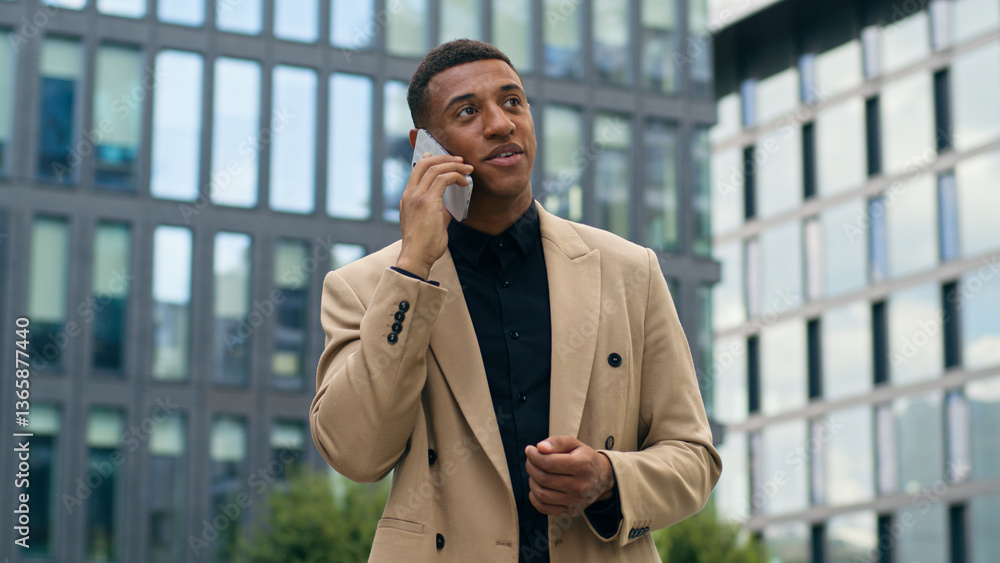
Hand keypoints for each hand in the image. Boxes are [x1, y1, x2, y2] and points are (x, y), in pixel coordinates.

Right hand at [396, 154, 473, 278]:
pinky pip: (443, 180)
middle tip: (461, 161)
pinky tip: (464, 183)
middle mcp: (410, 194)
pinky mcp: (427, 202)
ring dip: (454, 166)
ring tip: (467, 169)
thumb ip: (439, 209)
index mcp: (407, 198)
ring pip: (436, 169)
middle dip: (445, 158)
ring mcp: (416, 197)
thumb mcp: (432, 221)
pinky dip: (456, 177)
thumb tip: (451, 203)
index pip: (417, 170)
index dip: (431, 160)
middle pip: (425, 164)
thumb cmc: (424, 245)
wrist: (416, 258)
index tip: (445, 158)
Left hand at [525, 436, 615, 515]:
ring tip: (534, 473)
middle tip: (530, 460)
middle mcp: (579, 486)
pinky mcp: (570, 511)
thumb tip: (539, 447)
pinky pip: (544, 508)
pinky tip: (537, 486)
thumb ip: (556, 442)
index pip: (549, 463)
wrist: (602, 478)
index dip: (534, 456)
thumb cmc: (584, 457)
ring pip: (542, 494)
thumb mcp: (574, 444)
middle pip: (544, 478)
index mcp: (581, 465)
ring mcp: (575, 501)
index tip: (530, 450)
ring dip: (532, 481)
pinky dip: (534, 497)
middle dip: (531, 467)